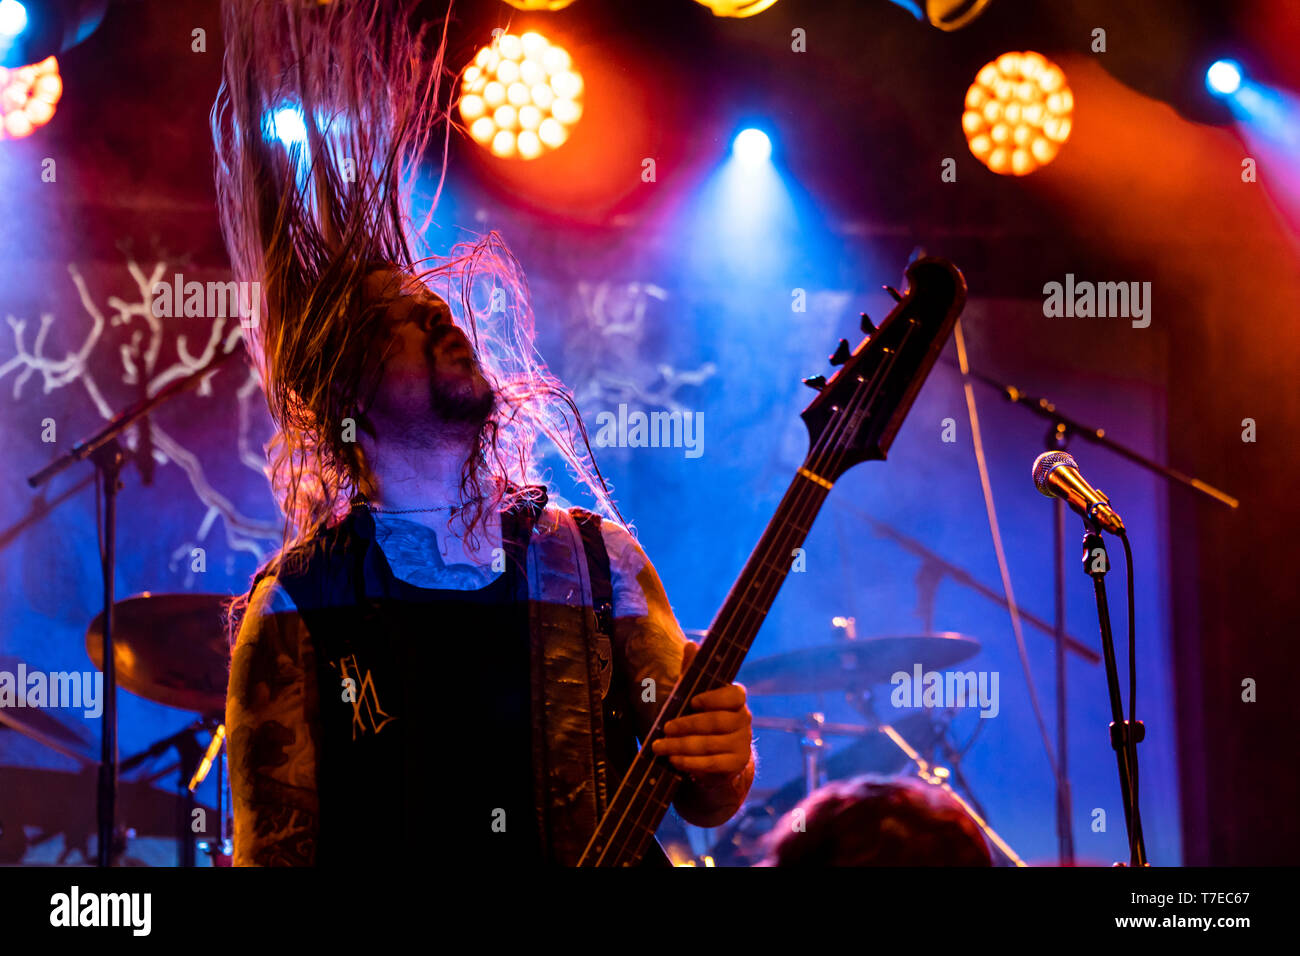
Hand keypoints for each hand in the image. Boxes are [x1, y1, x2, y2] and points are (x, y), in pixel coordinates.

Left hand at [650, 641, 752, 779]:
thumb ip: (693, 672)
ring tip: (659, 747)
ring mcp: (742, 744)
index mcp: (737, 700)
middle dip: (687, 725)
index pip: (735, 695)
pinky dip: (690, 762)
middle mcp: (744, 721)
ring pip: (710, 744)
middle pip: (717, 722)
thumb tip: (691, 645)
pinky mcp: (736, 765)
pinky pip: (712, 764)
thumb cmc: (702, 718)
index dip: (715, 698)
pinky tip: (674, 760)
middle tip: (665, 728)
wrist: (718, 757)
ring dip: (681, 746)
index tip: (693, 702)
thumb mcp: (695, 695)